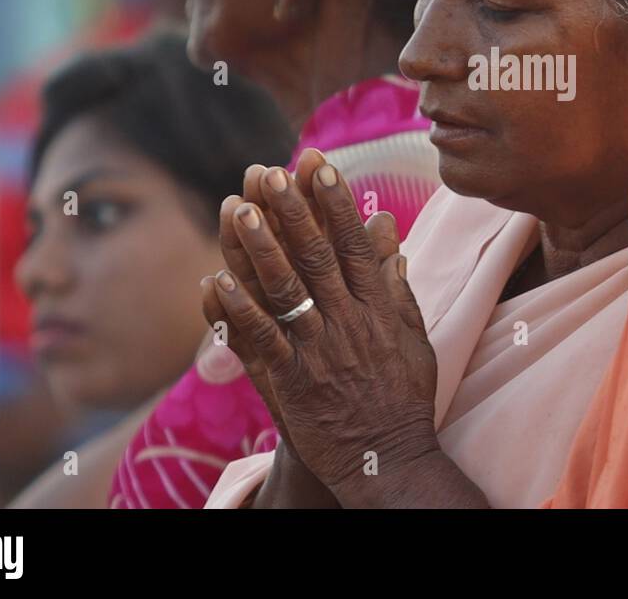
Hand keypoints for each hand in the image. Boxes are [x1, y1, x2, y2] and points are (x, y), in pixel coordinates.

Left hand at [208, 149, 440, 500]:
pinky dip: (237, 311)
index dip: (337, 204)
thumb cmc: (403, 398)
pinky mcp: (292, 382)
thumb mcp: (414, 339)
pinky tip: (214, 282)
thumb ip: (397, 290)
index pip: (356, 246)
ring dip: (260, 249)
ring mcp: (319, 351)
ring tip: (237, 210)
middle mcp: (349, 323)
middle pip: (318, 257)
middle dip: (294, 212)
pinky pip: (260, 342)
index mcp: (378, 309)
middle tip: (273, 172)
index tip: (321, 167)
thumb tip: (390, 243)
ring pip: (286, 292)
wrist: (388, 460)